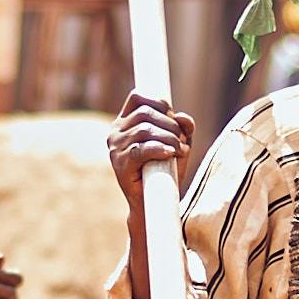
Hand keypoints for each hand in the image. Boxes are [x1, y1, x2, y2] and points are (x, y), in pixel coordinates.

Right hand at [106, 89, 196, 203]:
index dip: (160, 103)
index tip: (173, 119)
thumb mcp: (177, 143)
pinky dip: (159, 149)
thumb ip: (183, 127)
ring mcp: (116, 148)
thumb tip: (183, 117)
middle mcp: (115, 132)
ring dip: (169, 138)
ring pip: (145, 129)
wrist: (154, 201)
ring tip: (179, 151)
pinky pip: (141, 149)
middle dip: (170, 124)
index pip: (138, 97)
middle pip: (145, 112)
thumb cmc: (164, 170)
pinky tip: (170, 154)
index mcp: (124, 122)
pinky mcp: (121, 164)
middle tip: (182, 141)